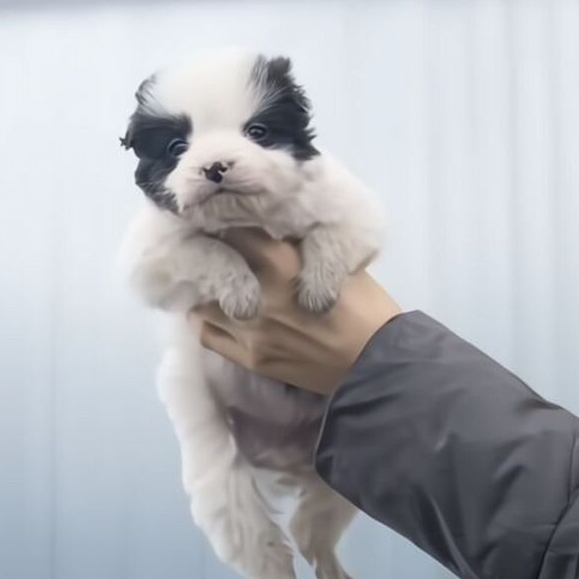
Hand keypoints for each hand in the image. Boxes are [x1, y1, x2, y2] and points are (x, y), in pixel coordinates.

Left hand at [188, 229, 399, 394]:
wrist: (378, 364)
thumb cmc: (365, 305)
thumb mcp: (331, 260)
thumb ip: (295, 246)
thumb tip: (267, 229)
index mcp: (279, 262)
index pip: (232, 229)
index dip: (223, 219)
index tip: (220, 215)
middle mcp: (255, 294)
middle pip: (211, 263)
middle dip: (209, 252)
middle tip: (210, 245)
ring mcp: (248, 330)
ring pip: (200, 301)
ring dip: (204, 288)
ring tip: (213, 282)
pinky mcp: (248, 358)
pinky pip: (206, 335)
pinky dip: (204, 319)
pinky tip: (214, 311)